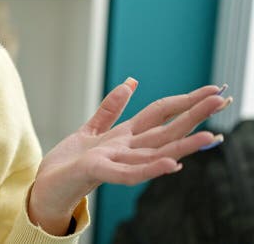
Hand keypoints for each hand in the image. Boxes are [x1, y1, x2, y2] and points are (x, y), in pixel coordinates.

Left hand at [28, 79, 230, 234]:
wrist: (46, 187)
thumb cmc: (69, 162)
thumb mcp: (91, 129)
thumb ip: (111, 108)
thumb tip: (132, 82)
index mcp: (125, 136)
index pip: (161, 114)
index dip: (185, 101)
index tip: (214, 89)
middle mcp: (126, 150)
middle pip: (166, 131)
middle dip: (194, 116)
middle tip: (222, 101)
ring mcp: (115, 162)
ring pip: (155, 153)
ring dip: (182, 146)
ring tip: (210, 136)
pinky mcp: (99, 172)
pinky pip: (129, 173)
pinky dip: (150, 169)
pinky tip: (172, 165)